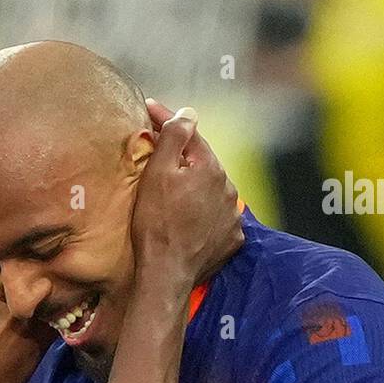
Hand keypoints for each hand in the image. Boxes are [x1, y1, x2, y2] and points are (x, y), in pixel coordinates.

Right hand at [131, 98, 243, 284]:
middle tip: (160, 156)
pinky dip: (205, 213)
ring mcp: (233, 216)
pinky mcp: (232, 239)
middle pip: (203, 163)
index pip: (190, 135)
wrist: (166, 272)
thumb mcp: (156, 174)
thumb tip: (188, 113)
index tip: (150, 109)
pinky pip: (218, 218)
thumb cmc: (155, 223)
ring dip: (196, 187)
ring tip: (175, 194)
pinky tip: (189, 219)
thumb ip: (174, 138)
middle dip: (184, 158)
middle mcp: (228, 188)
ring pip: (213, 191)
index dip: (168, 120)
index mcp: (210, 168)